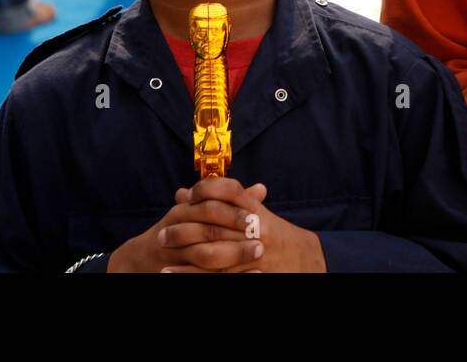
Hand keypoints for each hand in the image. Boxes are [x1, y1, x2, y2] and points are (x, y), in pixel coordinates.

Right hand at [107, 180, 265, 272]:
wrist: (139, 258)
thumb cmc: (176, 230)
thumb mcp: (197, 211)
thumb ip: (229, 200)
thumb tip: (262, 189)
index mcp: (183, 211)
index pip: (209, 206)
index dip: (233, 212)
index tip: (257, 217)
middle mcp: (176, 230)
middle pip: (207, 231)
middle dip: (235, 237)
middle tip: (260, 242)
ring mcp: (172, 254)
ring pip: (203, 255)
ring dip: (230, 257)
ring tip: (253, 257)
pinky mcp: (172, 271)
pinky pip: (197, 274)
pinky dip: (221, 276)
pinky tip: (243, 276)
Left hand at [159, 179, 327, 273]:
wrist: (305, 259)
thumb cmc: (274, 234)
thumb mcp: (254, 212)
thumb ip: (221, 201)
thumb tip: (183, 193)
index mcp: (254, 209)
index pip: (228, 191)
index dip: (205, 191)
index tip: (184, 198)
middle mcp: (255, 227)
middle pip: (215, 223)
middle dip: (185, 229)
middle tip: (162, 235)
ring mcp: (254, 251)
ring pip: (215, 253)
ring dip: (187, 257)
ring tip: (163, 260)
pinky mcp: (253, 272)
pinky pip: (221, 275)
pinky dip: (196, 276)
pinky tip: (177, 276)